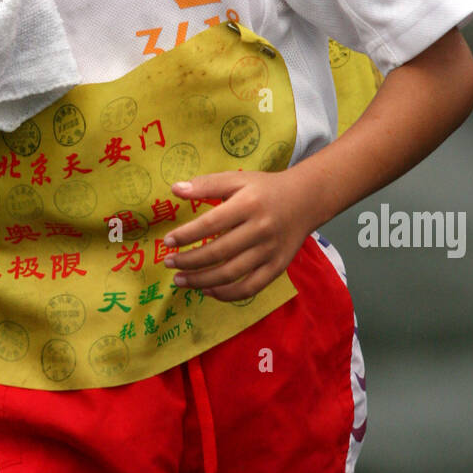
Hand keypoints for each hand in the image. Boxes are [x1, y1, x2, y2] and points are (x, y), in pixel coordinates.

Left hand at [161, 170, 314, 300]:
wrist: (306, 200)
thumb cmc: (265, 189)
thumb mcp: (237, 179)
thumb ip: (207, 184)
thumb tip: (175, 189)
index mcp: (248, 204)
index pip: (211, 223)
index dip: (187, 235)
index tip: (167, 242)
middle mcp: (260, 229)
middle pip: (219, 252)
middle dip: (189, 261)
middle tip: (169, 263)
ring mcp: (270, 251)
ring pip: (231, 273)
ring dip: (202, 281)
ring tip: (181, 280)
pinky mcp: (277, 267)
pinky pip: (250, 287)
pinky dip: (227, 294)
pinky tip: (208, 291)